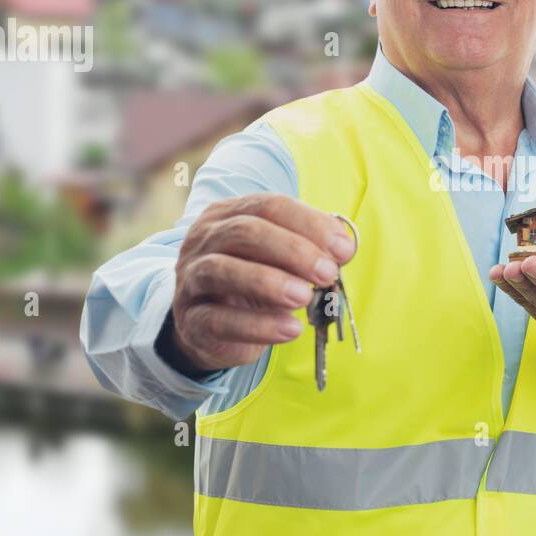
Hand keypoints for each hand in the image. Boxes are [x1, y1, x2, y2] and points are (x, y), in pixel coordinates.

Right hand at [170, 193, 355, 372]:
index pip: (268, 206)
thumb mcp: (280, 259)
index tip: (343, 249)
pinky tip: (289, 329)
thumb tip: (344, 247)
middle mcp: (204, 240)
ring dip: (269, 282)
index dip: (309, 224)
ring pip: (222, 270)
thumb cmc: (254, 282)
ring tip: (304, 297)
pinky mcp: (191, 320)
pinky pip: (219, 320)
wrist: (211, 327)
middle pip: (244, 232)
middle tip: (327, 273)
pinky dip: (258, 325)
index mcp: (228, 215)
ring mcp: (191, 279)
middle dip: (293, 251)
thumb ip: (309, 248)